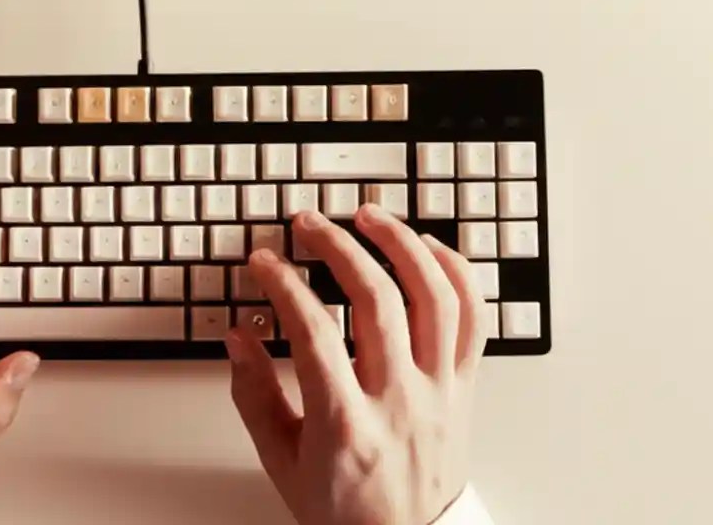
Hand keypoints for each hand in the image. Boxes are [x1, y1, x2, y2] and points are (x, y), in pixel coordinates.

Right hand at [227, 205, 487, 524]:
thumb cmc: (346, 511)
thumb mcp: (282, 462)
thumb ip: (254, 396)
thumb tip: (238, 339)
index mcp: (346, 424)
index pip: (313, 333)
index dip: (284, 285)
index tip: (265, 263)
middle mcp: (400, 402)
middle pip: (376, 300)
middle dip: (337, 247)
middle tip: (309, 224)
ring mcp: (440, 392)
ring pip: (433, 297)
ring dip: (401, 244)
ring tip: (370, 217)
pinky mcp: (465, 388)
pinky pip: (474, 319)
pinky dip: (455, 273)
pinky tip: (428, 248)